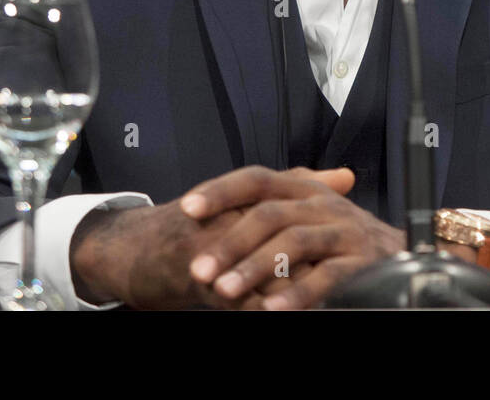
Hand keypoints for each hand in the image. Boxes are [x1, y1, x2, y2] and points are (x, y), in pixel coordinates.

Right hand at [69, 167, 348, 309]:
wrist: (135, 250)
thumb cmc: (197, 226)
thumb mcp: (244, 199)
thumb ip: (295, 186)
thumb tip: (345, 177)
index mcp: (242, 197)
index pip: (287, 204)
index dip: (318, 222)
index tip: (353, 239)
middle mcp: (226, 218)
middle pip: (276, 238)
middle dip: (309, 260)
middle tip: (344, 274)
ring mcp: (209, 251)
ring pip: (257, 269)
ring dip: (288, 287)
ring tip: (319, 298)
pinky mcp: (196, 281)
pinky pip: (234, 297)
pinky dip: (259, 306)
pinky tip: (278, 313)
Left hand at [179, 165, 405, 309]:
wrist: (401, 254)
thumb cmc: (341, 239)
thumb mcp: (306, 216)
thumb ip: (270, 209)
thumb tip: (206, 210)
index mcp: (304, 190)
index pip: (258, 179)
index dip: (222, 190)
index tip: (187, 208)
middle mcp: (323, 204)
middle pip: (269, 213)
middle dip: (229, 243)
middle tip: (199, 269)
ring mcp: (344, 230)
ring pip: (293, 242)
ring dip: (255, 267)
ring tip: (225, 292)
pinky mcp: (363, 260)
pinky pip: (327, 276)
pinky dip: (298, 293)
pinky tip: (273, 309)